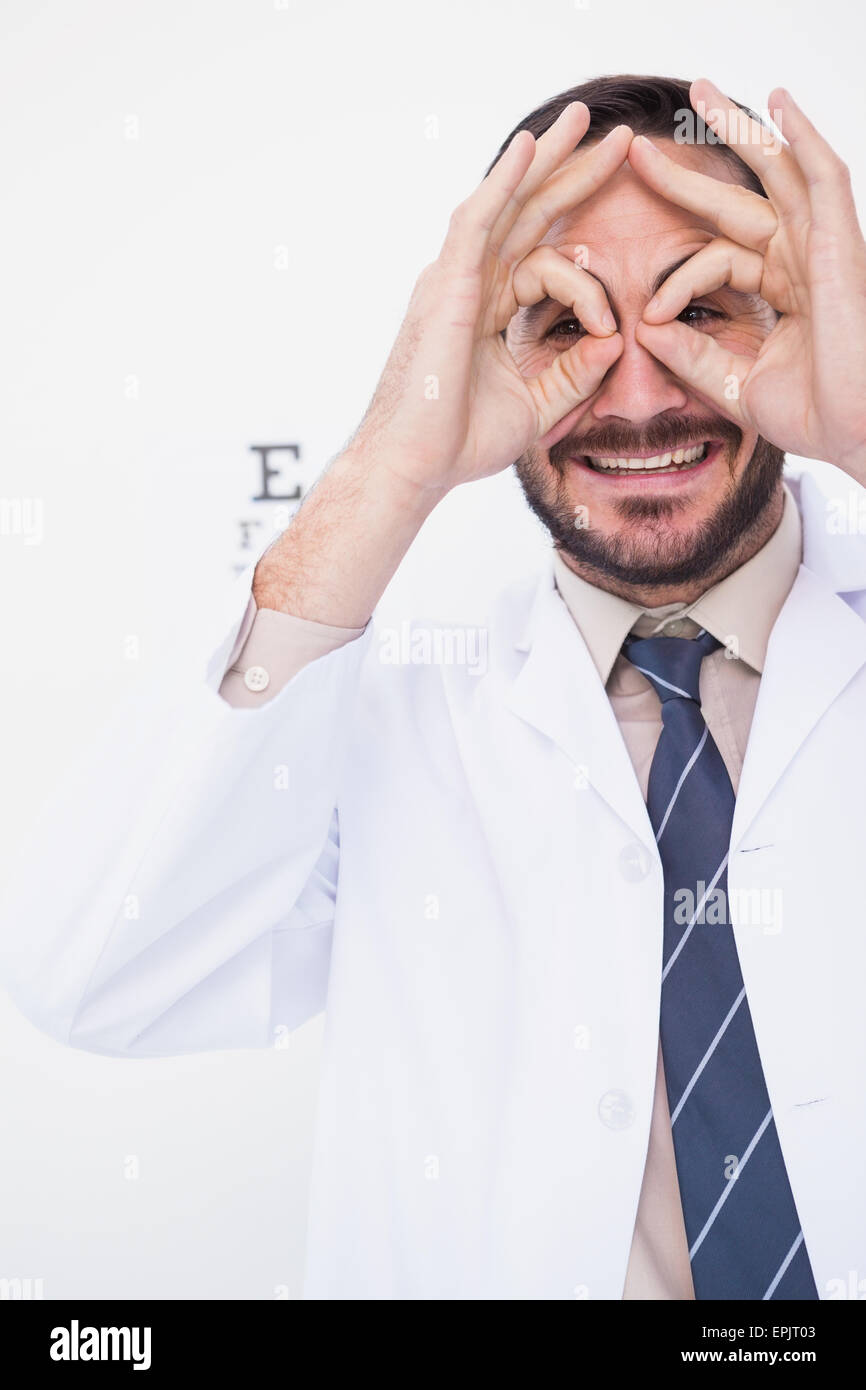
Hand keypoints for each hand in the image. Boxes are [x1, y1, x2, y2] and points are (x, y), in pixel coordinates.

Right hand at [350, 106, 629, 495]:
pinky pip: (479, 222)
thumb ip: (575, 375)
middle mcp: (468, 284)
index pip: (543, 263)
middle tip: (616, 138)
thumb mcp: (536, 408)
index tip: (611, 324)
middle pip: (528, 216)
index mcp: (486, 311)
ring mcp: (454, 280)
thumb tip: (615, 341)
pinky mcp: (446, 286)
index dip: (588, 280)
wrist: (415, 466)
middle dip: (572, 175)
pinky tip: (532, 148)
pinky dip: (505, 182)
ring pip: (507, 204)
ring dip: (546, 159)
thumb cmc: (459, 444)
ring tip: (584, 121)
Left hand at [628, 80, 865, 482]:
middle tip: (641, 147)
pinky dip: (802, 136)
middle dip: (691, 172)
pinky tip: (777, 103)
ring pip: (779, 171)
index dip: (676, 279)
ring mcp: (824, 246)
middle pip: (740, 201)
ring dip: (740, 129)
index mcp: (782, 288)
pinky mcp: (842, 242)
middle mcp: (803, 259)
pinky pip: (824, 177)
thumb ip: (693, 356)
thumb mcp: (735, 384)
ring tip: (701, 93)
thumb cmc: (814, 414)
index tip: (645, 315)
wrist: (854, 431)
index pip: (718, 258)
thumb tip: (645, 329)